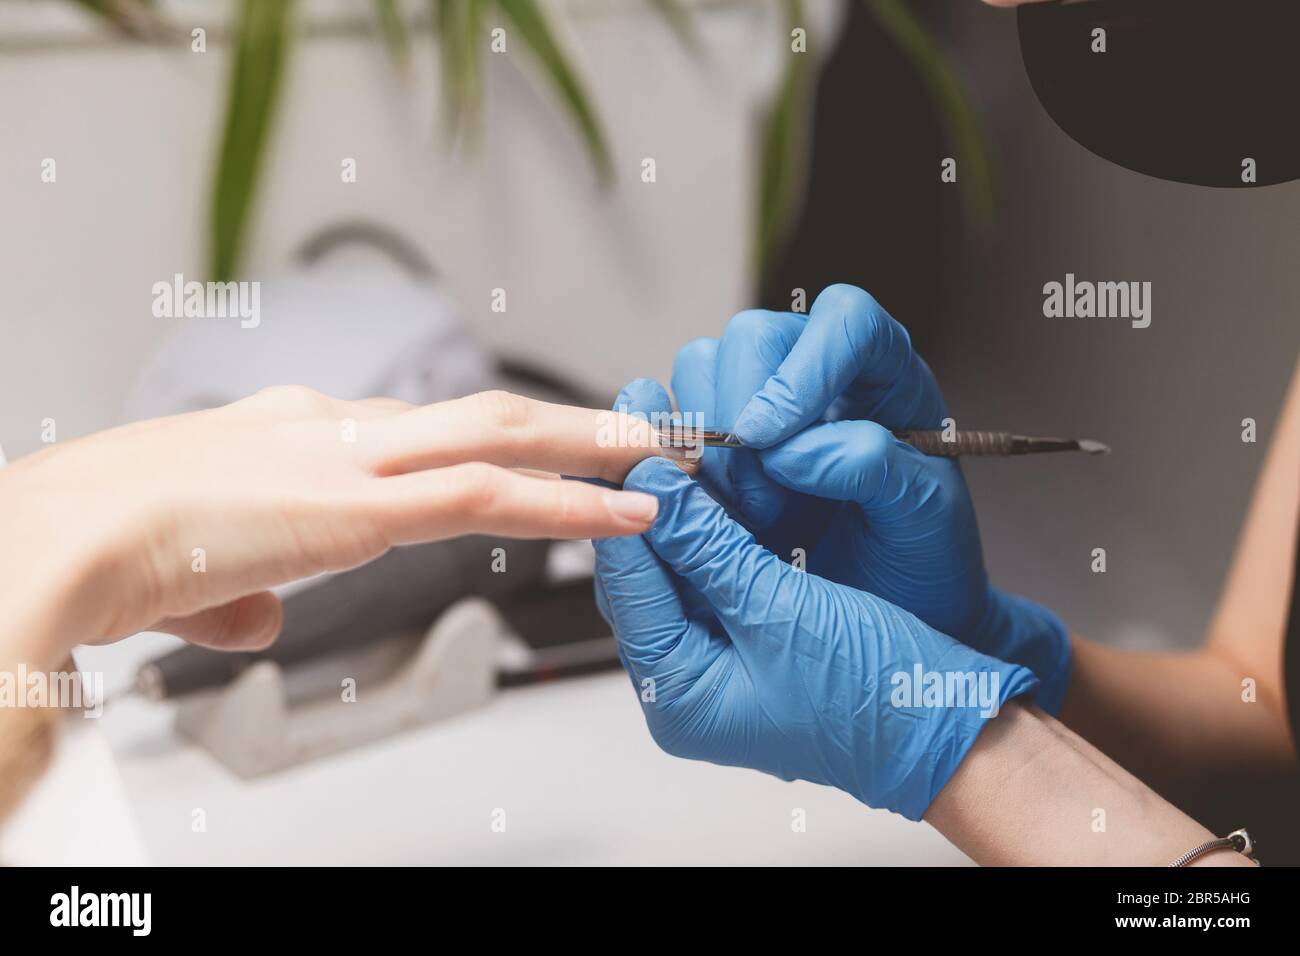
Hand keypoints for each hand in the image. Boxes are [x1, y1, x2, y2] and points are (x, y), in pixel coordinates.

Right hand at [1, 386, 671, 664]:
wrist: (57, 539)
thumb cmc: (102, 550)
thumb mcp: (188, 566)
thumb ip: (244, 583)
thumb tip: (265, 612)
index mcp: (291, 431)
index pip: (416, 427)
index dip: (482, 437)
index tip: (529, 445)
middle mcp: (332, 426)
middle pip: (478, 411)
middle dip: (563, 421)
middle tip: (630, 425)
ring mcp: (353, 458)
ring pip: (503, 438)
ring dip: (588, 447)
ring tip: (657, 456)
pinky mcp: (365, 506)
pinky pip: (493, 497)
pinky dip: (571, 503)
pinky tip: (625, 513)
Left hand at [593, 381, 1037, 818]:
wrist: (950, 728)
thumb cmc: (878, 693)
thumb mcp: (782, 608)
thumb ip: (709, 546)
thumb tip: (654, 491)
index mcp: (679, 697)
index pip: (626, 586)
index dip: (623, 510)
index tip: (625, 448)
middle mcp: (686, 686)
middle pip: (642, 578)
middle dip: (647, 505)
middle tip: (643, 436)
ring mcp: (716, 665)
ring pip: (676, 570)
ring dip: (679, 510)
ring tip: (672, 442)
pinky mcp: (748, 642)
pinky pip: (712, 575)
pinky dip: (712, 529)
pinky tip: (713, 480)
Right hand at [670, 285, 1070, 712]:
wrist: (893, 615)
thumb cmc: (920, 560)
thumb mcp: (923, 517)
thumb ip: (873, 467)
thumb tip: (791, 449)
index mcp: (885, 374)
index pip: (845, 321)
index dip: (802, 370)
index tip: (770, 440)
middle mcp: (816, 372)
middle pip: (752, 337)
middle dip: (739, 418)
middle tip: (757, 498)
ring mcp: (759, 401)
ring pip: (699, 368)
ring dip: (705, 446)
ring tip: (745, 517)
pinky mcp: (714, 438)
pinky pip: (669, 419)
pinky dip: (673, 466)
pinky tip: (710, 517)